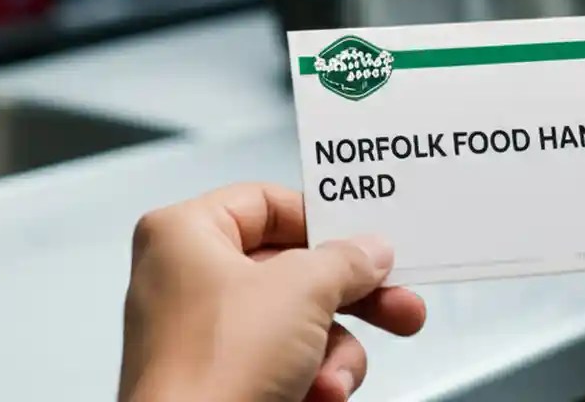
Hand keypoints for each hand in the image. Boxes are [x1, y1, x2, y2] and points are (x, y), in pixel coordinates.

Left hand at [119, 183, 425, 401]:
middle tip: (399, 303)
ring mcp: (204, 335)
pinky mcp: (222, 381)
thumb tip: (369, 250)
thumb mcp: (302, 290)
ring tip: (335, 376)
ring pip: (300, 324)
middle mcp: (188, 280)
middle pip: (295, 269)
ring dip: (334, 353)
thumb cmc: (213, 368)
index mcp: (185, 235)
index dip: (322, 221)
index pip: (268, 203)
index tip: (366, 241)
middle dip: (354, 297)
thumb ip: (346, 259)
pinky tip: (316, 395)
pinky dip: (312, 380)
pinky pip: (287, 364)